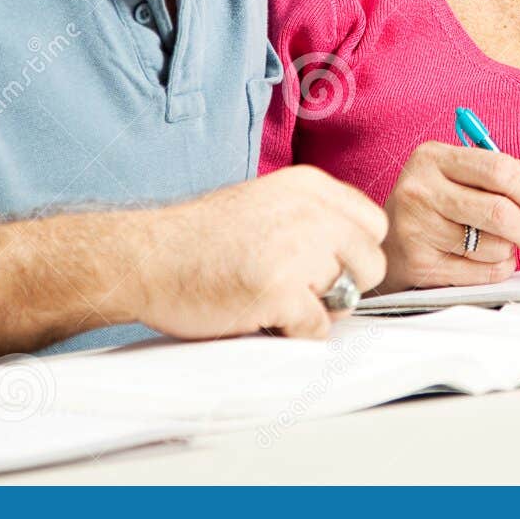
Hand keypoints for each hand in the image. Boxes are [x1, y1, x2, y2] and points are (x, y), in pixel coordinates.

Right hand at [129, 165, 387, 339]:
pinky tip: (263, 316)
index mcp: (309, 186)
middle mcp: (310, 212)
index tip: (328, 265)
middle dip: (345, 286)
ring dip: (318, 309)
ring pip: (348, 297)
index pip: (374, 224)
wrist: (145, 256)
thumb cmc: (199, 237)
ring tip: (277, 301)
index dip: (355, 252)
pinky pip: (317, 328)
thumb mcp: (265, 201)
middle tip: (304, 292)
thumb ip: (312, 216)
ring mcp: (297, 251)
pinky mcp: (280, 291)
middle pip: (372, 263)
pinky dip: (294, 333)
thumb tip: (351, 250)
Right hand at [378, 140, 519, 291]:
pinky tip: (482, 259)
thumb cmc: (437, 205)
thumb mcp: (466, 177)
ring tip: (495, 243)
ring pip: (494, 246)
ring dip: (510, 250)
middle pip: (499, 211)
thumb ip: (515, 179)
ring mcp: (416, 228)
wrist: (388, 243)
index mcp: (434, 157)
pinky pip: (483, 273)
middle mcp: (420, 189)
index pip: (499, 169)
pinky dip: (497, 268)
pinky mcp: (418, 264)